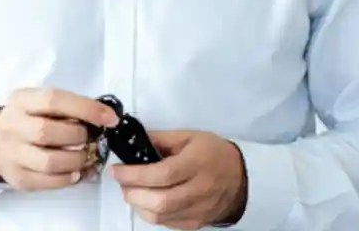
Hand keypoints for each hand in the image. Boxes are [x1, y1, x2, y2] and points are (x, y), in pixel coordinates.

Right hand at [0, 88, 118, 191]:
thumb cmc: (27, 120)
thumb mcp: (38, 104)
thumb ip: (65, 107)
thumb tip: (104, 116)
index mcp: (21, 101)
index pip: (54, 101)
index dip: (85, 108)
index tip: (110, 118)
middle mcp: (12, 126)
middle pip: (48, 132)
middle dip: (79, 137)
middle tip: (91, 138)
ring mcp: (13, 154)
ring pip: (50, 162)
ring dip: (77, 160)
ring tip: (86, 157)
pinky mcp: (19, 178)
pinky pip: (49, 182)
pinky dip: (70, 178)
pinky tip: (77, 171)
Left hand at [111, 130, 247, 229]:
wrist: (241, 177)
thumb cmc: (212, 152)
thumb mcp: (188, 136)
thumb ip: (160, 139)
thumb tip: (132, 143)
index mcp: (196, 164)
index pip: (162, 174)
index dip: (135, 175)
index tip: (117, 170)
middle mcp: (199, 190)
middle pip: (160, 201)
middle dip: (133, 193)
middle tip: (123, 183)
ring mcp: (199, 210)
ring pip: (162, 217)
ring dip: (139, 206)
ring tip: (132, 192)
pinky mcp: (197, 223)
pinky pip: (168, 224)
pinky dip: (152, 215)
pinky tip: (147, 203)